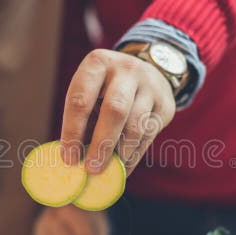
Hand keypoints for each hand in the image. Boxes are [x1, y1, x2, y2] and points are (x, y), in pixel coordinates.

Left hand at [60, 49, 174, 173]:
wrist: (149, 71)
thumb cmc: (107, 88)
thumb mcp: (91, 91)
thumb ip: (83, 119)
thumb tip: (74, 159)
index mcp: (97, 63)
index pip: (81, 100)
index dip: (72, 131)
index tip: (69, 158)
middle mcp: (126, 69)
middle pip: (114, 110)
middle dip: (101, 144)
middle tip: (91, 169)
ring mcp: (150, 85)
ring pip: (135, 125)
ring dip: (120, 153)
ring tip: (108, 170)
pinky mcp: (165, 104)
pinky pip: (149, 135)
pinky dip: (134, 155)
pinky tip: (123, 166)